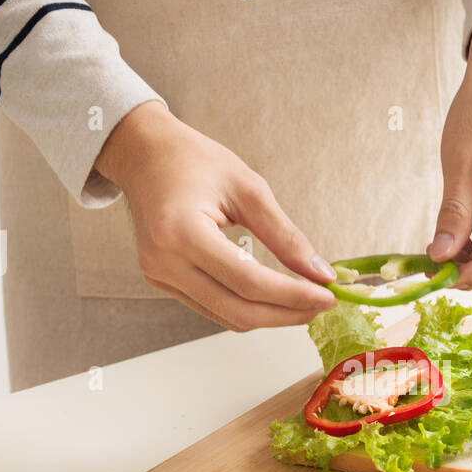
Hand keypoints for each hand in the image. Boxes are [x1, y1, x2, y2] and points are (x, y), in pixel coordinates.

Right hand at [94, 101, 336, 330]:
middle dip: (286, 313)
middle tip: (322, 304)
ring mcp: (159, 275)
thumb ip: (285, 235)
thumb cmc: (193, 160)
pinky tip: (273, 297)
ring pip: (226, 316)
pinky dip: (247, 307)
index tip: (326, 295)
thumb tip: (320, 273)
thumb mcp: (249, 188)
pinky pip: (213, 307)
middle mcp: (164, 261)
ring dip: (270, 315)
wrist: (145, 155)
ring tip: (304, 301)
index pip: (247, 281)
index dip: (292, 295)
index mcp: (181, 231)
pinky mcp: (162, 281)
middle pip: (237, 310)